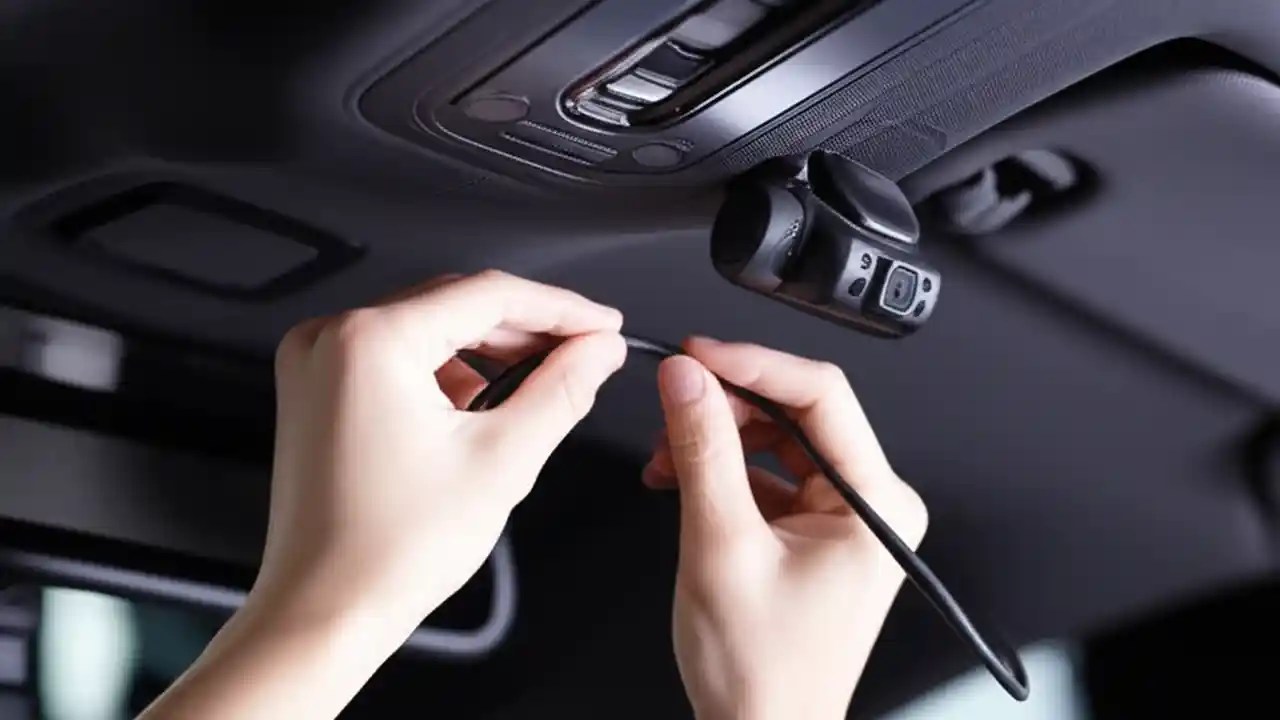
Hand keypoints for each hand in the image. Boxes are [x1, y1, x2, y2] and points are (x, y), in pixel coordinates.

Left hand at [141, 271, 624, 719]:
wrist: (326, 611)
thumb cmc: (391, 551)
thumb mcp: (503, 460)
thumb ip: (560, 391)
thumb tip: (598, 351)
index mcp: (371, 341)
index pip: (489, 295)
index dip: (560, 309)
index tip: (603, 326)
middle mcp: (332, 337)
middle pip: (456, 303)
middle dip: (527, 329)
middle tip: (587, 351)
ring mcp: (317, 362)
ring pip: (428, 328)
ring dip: (489, 350)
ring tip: (544, 380)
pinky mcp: (318, 389)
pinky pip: (397, 356)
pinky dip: (447, 372)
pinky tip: (485, 403)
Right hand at [645, 338, 927, 719]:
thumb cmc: (762, 674)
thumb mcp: (721, 546)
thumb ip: (704, 451)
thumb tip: (687, 381)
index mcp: (877, 507)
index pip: (822, 396)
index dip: (753, 364)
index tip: (700, 354)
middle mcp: (874, 508)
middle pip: (798, 415)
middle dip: (727, 406)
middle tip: (673, 401)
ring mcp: (847, 521)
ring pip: (779, 441)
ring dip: (718, 438)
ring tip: (668, 453)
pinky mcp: (818, 533)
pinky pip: (771, 475)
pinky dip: (723, 470)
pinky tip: (681, 477)